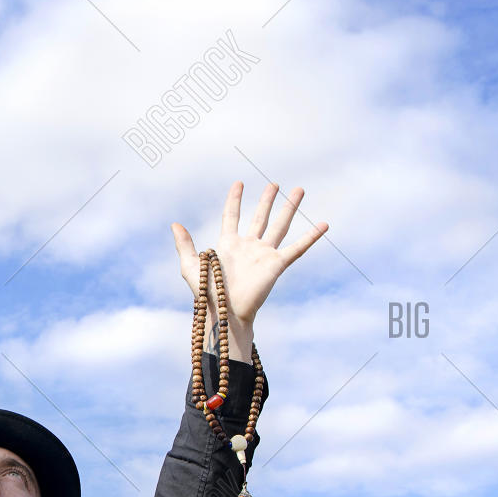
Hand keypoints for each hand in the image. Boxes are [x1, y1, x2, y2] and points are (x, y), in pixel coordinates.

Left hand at [171, 180, 327, 325]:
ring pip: (280, 226)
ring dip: (289, 208)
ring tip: (299, 190)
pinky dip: (310, 237)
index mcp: (228, 245)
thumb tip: (174, 224)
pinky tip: (323, 224)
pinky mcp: (276, 265)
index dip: (235, 200)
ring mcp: (264, 254)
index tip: (239, 183)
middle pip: (260, 217)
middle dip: (267, 200)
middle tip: (275, 183)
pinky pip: (296, 248)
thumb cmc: (207, 294)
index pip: (232, 216)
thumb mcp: (190, 266)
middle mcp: (248, 246)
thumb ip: (184, 245)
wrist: (225, 313)